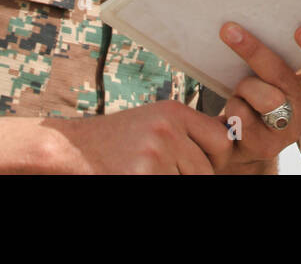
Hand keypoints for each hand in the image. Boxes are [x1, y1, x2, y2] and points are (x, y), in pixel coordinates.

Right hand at [51, 99, 233, 173]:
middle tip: (169, 171)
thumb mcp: (156, 123)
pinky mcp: (141, 177)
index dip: (216, 159)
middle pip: (207, 170)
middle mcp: (167, 130)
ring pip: (191, 182)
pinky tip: (139, 176)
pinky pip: (169, 187)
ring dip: (174, 182)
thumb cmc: (118, 141)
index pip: (222, 141)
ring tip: (150, 171)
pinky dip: (159, 185)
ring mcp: (153, 155)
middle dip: (194, 177)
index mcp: (174, 112)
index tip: (201, 163)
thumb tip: (229, 143)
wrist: (72, 150)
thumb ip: (189, 132)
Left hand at [212, 22, 300, 173]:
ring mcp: (288, 131)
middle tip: (229, 30)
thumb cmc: (265, 92)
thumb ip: (279, 55)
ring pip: (260, 97)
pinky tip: (232, 114)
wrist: (247, 141)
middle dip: (253, 51)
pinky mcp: (265, 147)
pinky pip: (241, 117)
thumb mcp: (279, 75)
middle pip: (281, 76)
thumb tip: (255, 19)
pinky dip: (231, 110)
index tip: (300, 30)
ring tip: (240, 91)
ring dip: (243, 88)